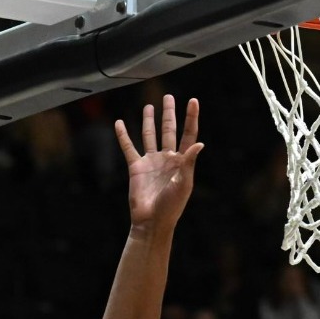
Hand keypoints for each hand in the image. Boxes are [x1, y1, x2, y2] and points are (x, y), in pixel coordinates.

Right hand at [118, 96, 203, 231]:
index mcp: (182, 161)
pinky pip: (128, 147)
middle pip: (168, 130)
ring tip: (149, 105)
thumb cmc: (171, 206)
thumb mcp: (184, 184)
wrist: (151, 221)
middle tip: (168, 97)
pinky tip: (119, 122)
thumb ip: (189, 162)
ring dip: (149, 121)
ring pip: (149, 135)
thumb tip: (200, 143)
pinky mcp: (136, 168)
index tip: (193, 100)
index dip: (191, 117)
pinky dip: (123, 135)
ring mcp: (151, 162)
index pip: (188, 134)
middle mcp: (167, 158)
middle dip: (169, 113)